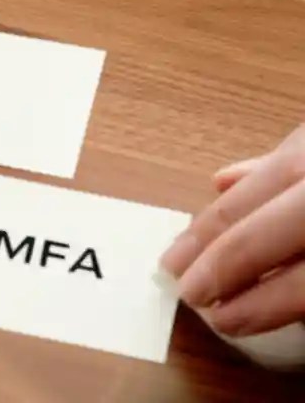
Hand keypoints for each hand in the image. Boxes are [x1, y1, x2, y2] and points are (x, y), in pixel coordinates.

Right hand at [160, 124, 304, 336]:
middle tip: (182, 288)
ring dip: (211, 222)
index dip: (255, 307)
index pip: (294, 282)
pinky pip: (277, 150)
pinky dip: (247, 173)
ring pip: (253, 190)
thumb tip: (257, 297)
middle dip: (213, 264)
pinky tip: (221, 181)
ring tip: (180, 246)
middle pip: (255, 233)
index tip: (223, 322)